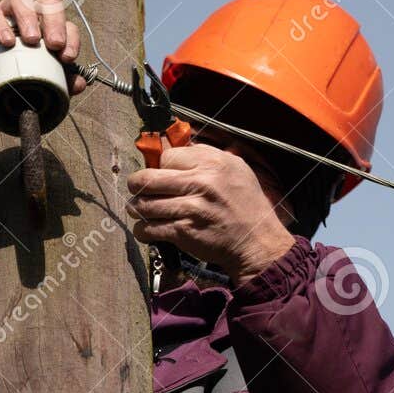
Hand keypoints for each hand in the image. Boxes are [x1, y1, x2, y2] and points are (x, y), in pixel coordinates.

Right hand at [0, 0, 86, 118]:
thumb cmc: (4, 86)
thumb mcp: (34, 88)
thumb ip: (58, 84)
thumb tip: (81, 84)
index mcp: (43, 32)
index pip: (65, 24)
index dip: (71, 37)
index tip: (68, 58)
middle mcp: (25, 19)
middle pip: (47, 4)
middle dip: (55, 22)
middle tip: (54, 45)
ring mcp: (2, 16)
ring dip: (30, 17)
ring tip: (32, 41)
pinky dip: (0, 24)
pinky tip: (7, 42)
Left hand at [126, 142, 295, 285]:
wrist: (257, 241)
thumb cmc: (246, 205)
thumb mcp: (235, 169)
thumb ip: (206, 156)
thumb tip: (174, 150)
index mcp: (212, 162)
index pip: (168, 156)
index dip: (161, 165)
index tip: (161, 173)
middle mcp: (201, 182)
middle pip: (149, 177)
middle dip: (137, 183)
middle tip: (136, 188)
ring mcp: (191, 208)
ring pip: (145, 204)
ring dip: (137, 208)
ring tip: (139, 209)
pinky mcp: (184, 232)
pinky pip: (149, 228)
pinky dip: (142, 230)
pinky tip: (146, 229)